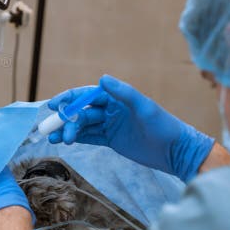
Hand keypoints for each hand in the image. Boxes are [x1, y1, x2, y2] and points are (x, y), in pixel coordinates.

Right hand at [47, 74, 213, 181]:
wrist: (176, 151)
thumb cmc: (164, 126)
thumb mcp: (144, 107)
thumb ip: (123, 93)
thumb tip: (101, 78)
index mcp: (116, 98)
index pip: (86, 96)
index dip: (68, 99)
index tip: (53, 104)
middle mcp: (110, 109)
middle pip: (81, 112)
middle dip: (66, 119)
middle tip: (55, 130)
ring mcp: (110, 125)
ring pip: (82, 125)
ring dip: (67, 130)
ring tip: (55, 139)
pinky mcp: (111, 140)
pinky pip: (89, 137)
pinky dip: (76, 138)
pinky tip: (64, 141)